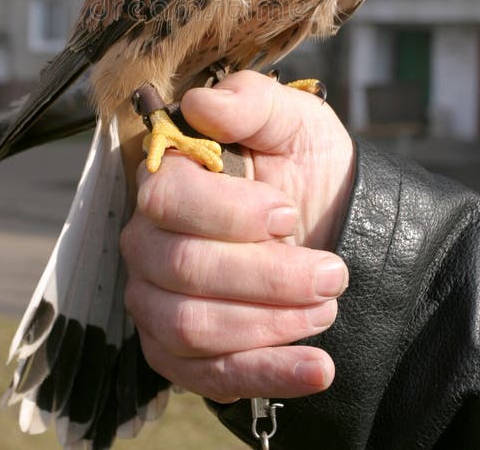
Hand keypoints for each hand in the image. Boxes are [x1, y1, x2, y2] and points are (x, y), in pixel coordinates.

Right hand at [120, 70, 354, 402]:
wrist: (331, 222)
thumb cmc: (304, 166)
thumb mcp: (294, 121)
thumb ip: (251, 102)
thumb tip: (201, 105)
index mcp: (168, 176)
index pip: (167, 199)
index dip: (228, 214)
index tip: (288, 215)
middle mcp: (147, 239)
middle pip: (182, 268)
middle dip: (267, 277)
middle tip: (332, 274)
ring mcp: (154, 298)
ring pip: (189, 325)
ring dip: (268, 325)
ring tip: (327, 309)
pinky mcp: (175, 351)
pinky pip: (205, 376)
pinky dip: (267, 376)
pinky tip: (319, 369)